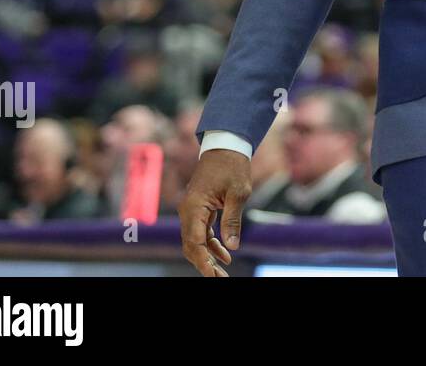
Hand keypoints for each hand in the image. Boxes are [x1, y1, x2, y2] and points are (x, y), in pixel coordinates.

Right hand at [178, 149, 250, 276]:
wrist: (226, 147)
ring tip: (223, 271)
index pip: (194, 242)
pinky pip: (201, 232)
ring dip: (207, 256)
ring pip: (195, 240)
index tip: (213, 275)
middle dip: (204, 263)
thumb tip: (233, 246)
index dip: (203, 261)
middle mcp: (188, 211)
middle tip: (220, 278)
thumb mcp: (238, 193)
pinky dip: (210, 244)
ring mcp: (192, 210)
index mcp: (194, 207)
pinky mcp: (199, 209)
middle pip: (191, 245)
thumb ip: (233, 219)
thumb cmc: (232, 167)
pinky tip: (224, 254)